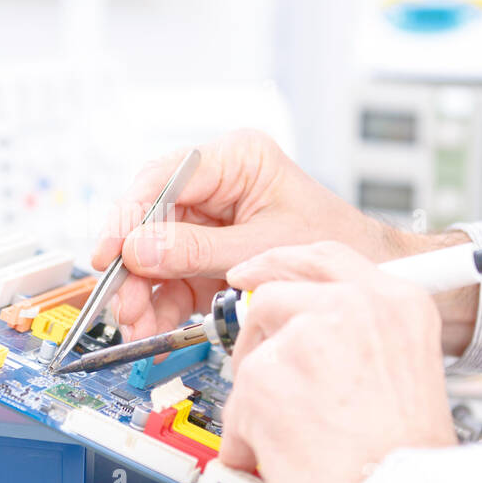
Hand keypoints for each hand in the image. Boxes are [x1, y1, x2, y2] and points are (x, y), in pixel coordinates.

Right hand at [91, 129, 397, 342]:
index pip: (165, 177)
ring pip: (155, 251)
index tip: (111, 252)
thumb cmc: (336, 243)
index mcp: (237, 158)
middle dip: (133, 265)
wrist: (370, 273)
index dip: (129, 216)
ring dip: (142, 290)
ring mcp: (211, 218)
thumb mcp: (263, 247)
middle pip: (152, 217)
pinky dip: (161, 303)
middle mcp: (218, 182)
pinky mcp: (210, 251)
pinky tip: (155, 324)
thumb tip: (139, 251)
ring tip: (137, 323)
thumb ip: (198, 251)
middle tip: (121, 300)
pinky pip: (172, 275)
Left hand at [218, 244, 456, 482]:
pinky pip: (239, 403)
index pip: (326, 257)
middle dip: (255, 331)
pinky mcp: (267, 377)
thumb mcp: (406, 371)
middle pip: (273, 292)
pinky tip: (278, 459)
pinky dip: (248, 437)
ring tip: (289, 435)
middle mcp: (353, 308)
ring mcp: (305, 337)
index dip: (283, 265)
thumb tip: (310, 336)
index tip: (259, 273)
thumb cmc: (409, 458)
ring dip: (257, 397)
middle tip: (253, 359)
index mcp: (395, 304)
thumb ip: (359, 340)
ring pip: (252, 355)